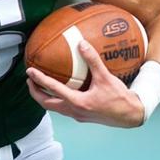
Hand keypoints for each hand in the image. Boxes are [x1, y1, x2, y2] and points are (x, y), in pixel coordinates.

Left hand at [26, 39, 145, 127]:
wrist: (131, 116)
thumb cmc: (119, 98)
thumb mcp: (106, 78)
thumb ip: (93, 60)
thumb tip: (82, 44)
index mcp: (77, 102)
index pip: (52, 89)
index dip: (39, 79)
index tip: (29, 71)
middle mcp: (73, 111)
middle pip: (46, 103)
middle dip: (35, 92)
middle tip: (29, 80)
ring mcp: (76, 115)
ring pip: (53, 108)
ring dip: (44, 97)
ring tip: (39, 86)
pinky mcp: (81, 116)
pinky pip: (63, 108)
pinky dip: (55, 100)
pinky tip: (58, 93)